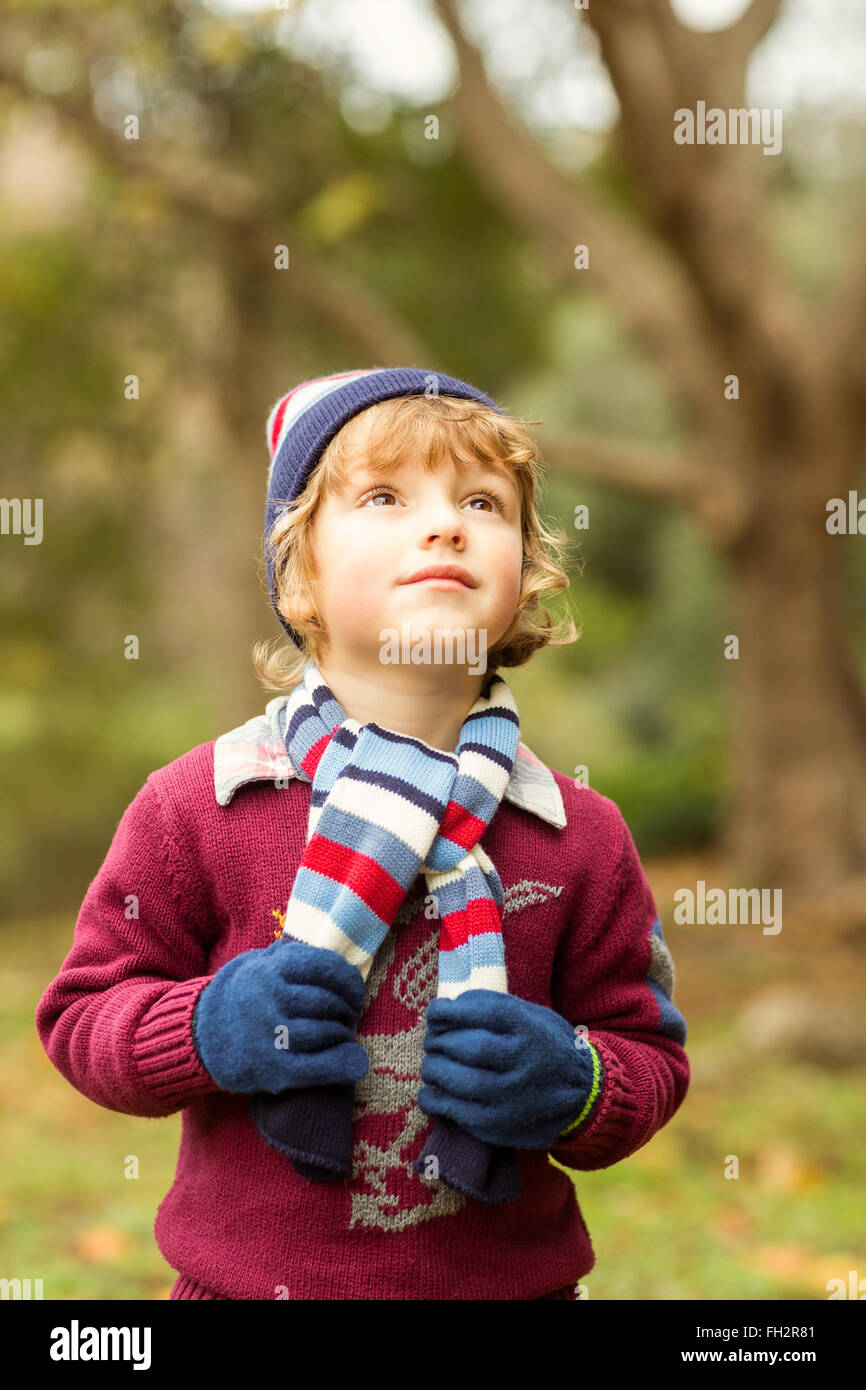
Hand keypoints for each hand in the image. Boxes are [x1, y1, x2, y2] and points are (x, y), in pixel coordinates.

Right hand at [192, 938, 368, 1093]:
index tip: (354, 988)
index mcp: (268, 971)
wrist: (200, 1036)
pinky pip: (319, 1067)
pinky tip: (356, 1062)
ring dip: (342, 1034)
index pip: (323, 967)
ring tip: (341, 1033)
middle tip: (350, 1013)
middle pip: (328, 1002)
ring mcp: (271, 1036)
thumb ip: (291, 956)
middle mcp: (269, 1001)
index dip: (348, 978)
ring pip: (326, 1032)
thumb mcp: (258, 963)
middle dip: (347, 1008)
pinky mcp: (273, 1069)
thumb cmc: (243, 996)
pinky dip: (343, 1065)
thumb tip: (335, 955)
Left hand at [417, 990, 598, 1148]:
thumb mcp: (533, 1015)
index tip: (435, 1010)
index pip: (482, 1013)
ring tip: (433, 1064)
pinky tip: (431, 1091)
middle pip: (466, 1048)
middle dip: (438, 1041)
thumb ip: (495, 1006)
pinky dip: (433, 1100)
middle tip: (433, 1040)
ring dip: (433, 1069)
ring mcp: (512, 1098)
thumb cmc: (547, 1046)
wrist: (584, 1094)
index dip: (449, 1011)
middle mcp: (523, 1063)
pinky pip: (455, 1113)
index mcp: (531, 1030)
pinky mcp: (499, 1127)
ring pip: (457, 1081)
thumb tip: (449, 1005)